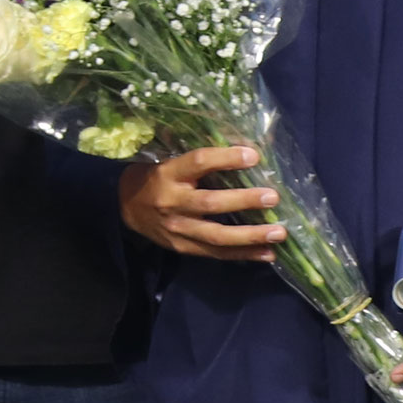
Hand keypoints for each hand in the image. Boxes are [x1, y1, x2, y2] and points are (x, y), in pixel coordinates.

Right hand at [118, 139, 282, 257]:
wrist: (124, 207)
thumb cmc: (156, 177)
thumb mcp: (170, 161)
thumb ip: (201, 159)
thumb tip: (249, 147)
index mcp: (168, 173)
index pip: (198, 162)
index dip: (226, 159)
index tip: (254, 156)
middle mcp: (171, 202)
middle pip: (210, 203)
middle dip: (244, 201)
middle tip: (273, 197)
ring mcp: (176, 229)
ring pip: (216, 235)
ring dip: (250, 235)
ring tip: (279, 233)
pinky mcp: (182, 248)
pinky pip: (215, 253)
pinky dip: (243, 255)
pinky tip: (268, 253)